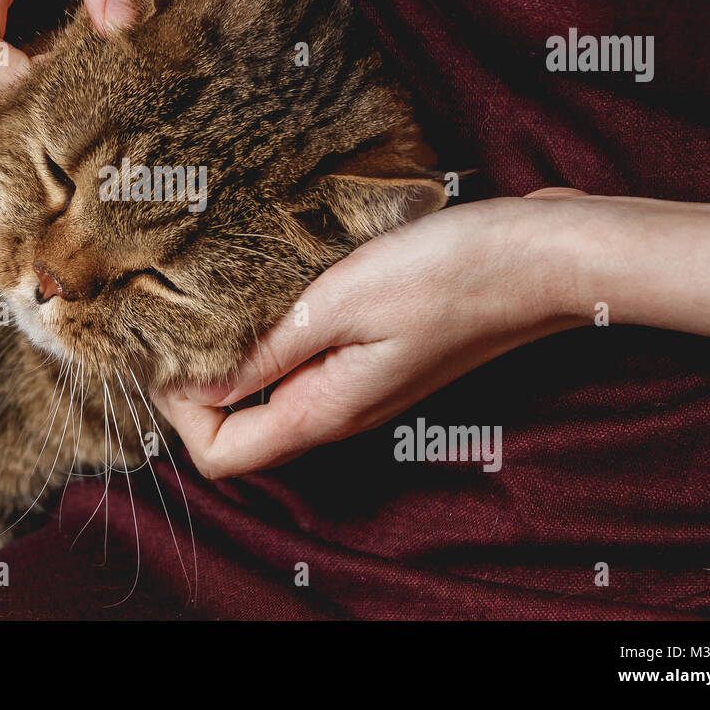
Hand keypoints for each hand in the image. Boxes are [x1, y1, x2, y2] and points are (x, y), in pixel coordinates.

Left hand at [156, 191, 585, 478]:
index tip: (169, 347)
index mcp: (325, 409)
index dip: (180, 410)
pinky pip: (301, 361)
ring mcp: (356, 382)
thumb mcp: (341, 302)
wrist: (541, 256)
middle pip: (239, 428)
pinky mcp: (372, 351)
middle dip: (196, 382)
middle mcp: (337, 409)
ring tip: (214, 293)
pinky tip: (267, 285)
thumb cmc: (449, 272)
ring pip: (267, 392)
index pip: (221, 454)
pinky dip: (270, 334)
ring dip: (233, 353)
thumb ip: (267, 350)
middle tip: (179, 314)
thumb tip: (196, 386)